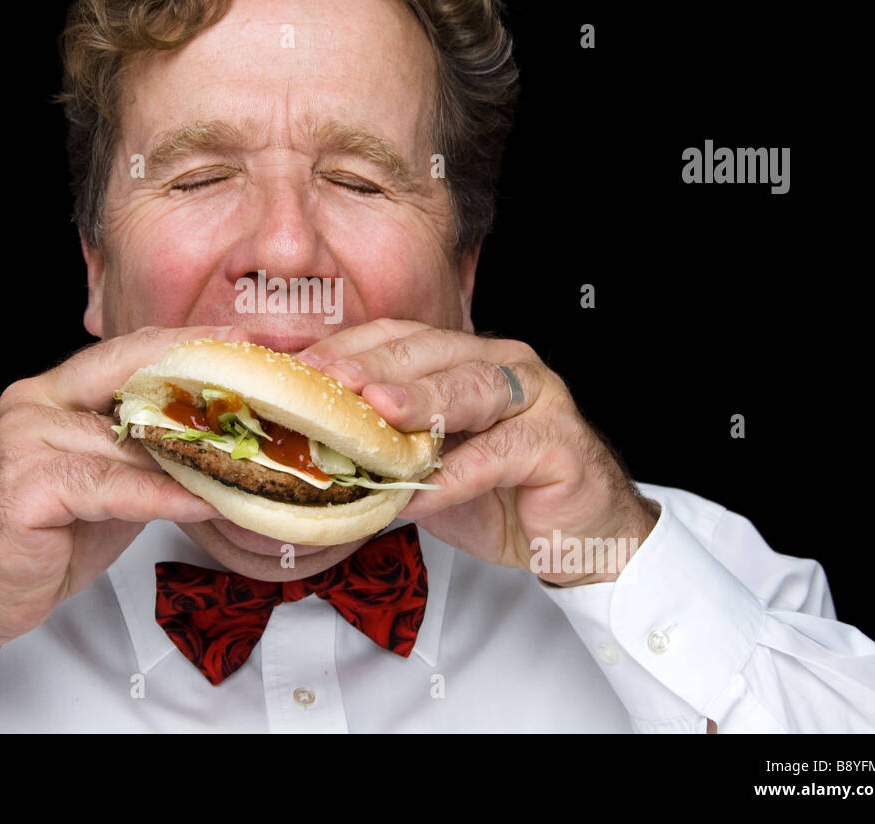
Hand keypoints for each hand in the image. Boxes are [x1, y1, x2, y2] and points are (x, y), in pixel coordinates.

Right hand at [0, 324, 248, 665]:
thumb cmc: (43, 538)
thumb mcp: (107, 485)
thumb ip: (146, 455)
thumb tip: (216, 445)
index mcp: (52, 393)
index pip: (125, 353)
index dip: (183, 343)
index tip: (237, 341)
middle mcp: (34, 404)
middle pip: (125, 373)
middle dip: (193, 370)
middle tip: (252, 374)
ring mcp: (25, 441)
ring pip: (126, 437)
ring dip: (192, 450)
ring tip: (246, 456)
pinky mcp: (27, 487)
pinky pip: (114, 485)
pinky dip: (164, 495)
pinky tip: (205, 502)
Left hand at [296, 319, 658, 586]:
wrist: (573, 536)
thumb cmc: (499, 493)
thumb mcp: (428, 464)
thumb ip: (382, 446)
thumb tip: (306, 450)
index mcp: (466, 356)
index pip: (400, 338)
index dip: (349, 350)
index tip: (301, 372)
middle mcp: (503, 364)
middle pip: (431, 354)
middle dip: (375, 366)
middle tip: (331, 384)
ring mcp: (538, 399)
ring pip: (472, 389)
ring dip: (421, 400)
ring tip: (377, 413)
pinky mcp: (560, 444)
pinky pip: (501, 455)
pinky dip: (456, 476)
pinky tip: (420, 493)